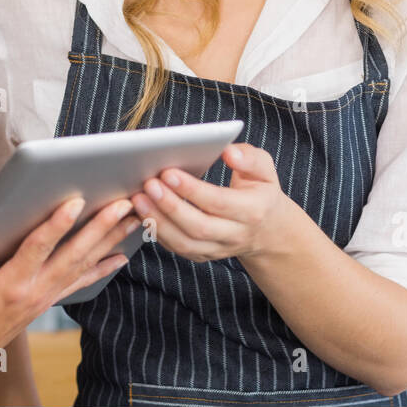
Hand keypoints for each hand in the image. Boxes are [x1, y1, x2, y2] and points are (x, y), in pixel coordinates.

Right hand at [0, 196, 138, 373]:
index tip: (75, 201)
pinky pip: (81, 280)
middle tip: (125, 203)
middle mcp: (35, 290)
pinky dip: (103, 268)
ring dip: (110, 241)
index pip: (37, 250)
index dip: (55, 225)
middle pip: (74, 254)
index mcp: (10, 286)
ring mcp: (46, 295)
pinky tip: (122, 257)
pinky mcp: (48, 298)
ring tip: (135, 218)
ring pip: (84, 264)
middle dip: (100, 227)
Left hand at [131, 143, 290, 262]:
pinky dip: (158, 232)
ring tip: (138, 198)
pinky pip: (177, 248)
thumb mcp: (265, 170)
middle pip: (198, 226)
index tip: (168, 173)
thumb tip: (228, 152)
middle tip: (148, 184)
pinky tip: (143, 213)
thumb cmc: (261, 191)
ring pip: (184, 242)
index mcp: (253, 210)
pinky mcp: (203, 255)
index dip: (192, 190)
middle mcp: (236, 234)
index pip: (218, 202)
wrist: (268, 230)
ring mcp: (218, 249)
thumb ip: (249, 157)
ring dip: (158, 221)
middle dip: (170, 206)